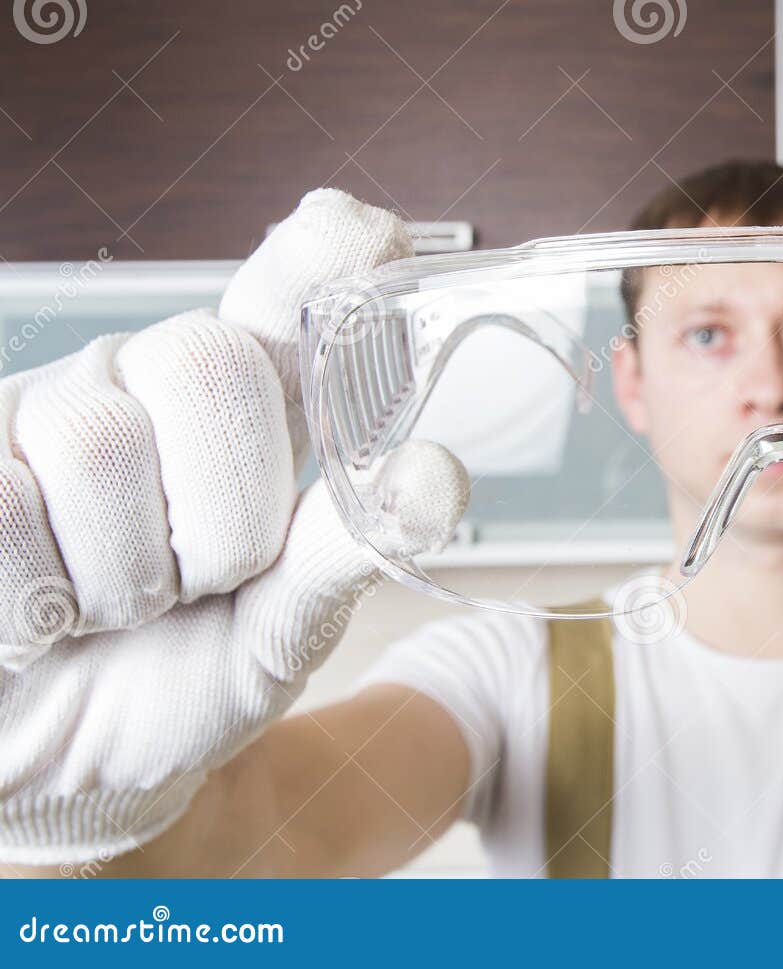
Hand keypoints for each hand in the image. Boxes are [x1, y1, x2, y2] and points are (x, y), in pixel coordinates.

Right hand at [0, 190, 467, 864]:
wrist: (69, 774)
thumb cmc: (185, 676)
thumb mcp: (286, 626)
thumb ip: (350, 548)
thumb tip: (438, 477)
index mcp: (242, 410)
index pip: (291, 292)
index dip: (326, 255)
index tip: (360, 234)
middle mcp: (139, 386)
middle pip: (206, 361)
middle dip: (222, 508)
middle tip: (197, 581)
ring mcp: (34, 421)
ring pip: (100, 443)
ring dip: (125, 572)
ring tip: (112, 609)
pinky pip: (2, 509)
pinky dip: (36, 600)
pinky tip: (35, 616)